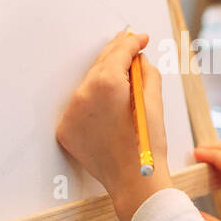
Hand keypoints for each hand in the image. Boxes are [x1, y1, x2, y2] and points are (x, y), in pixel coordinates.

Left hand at [56, 30, 171, 220]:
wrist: (134, 183)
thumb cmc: (147, 146)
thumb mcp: (154, 103)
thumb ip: (147, 74)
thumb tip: (140, 61)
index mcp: (106, 83)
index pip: (119, 52)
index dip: (132, 42)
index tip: (140, 38)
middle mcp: (82, 94)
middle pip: (100, 64)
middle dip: (116, 53)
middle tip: (129, 42)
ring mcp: (71, 113)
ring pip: (89, 84)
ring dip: (103, 75)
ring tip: (120, 70)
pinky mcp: (66, 129)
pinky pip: (80, 105)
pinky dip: (92, 99)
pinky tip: (107, 98)